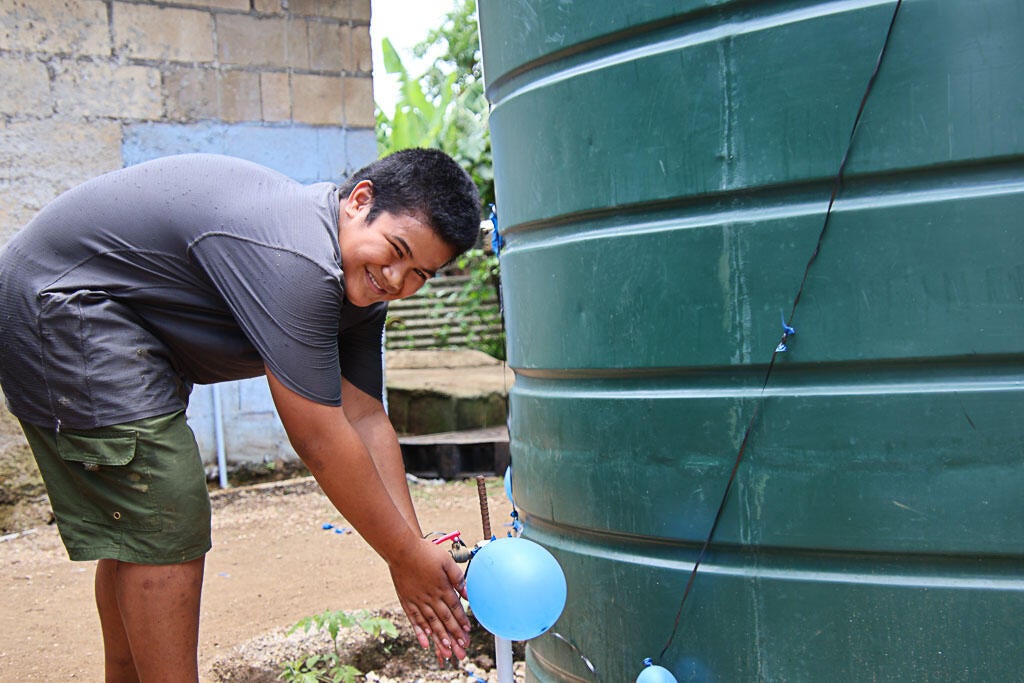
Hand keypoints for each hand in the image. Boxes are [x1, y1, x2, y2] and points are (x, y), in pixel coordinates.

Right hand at [389, 539, 470, 660]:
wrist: (402, 550)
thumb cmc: (425, 552)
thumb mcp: (447, 561)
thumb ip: (457, 577)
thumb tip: (467, 592)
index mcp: (442, 587)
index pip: (455, 608)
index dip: (462, 620)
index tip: (468, 631)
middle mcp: (430, 597)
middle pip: (445, 619)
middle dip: (454, 634)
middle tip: (462, 648)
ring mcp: (417, 600)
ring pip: (431, 623)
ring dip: (440, 637)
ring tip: (447, 650)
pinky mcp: (406, 601)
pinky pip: (414, 620)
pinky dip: (420, 632)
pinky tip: (425, 642)